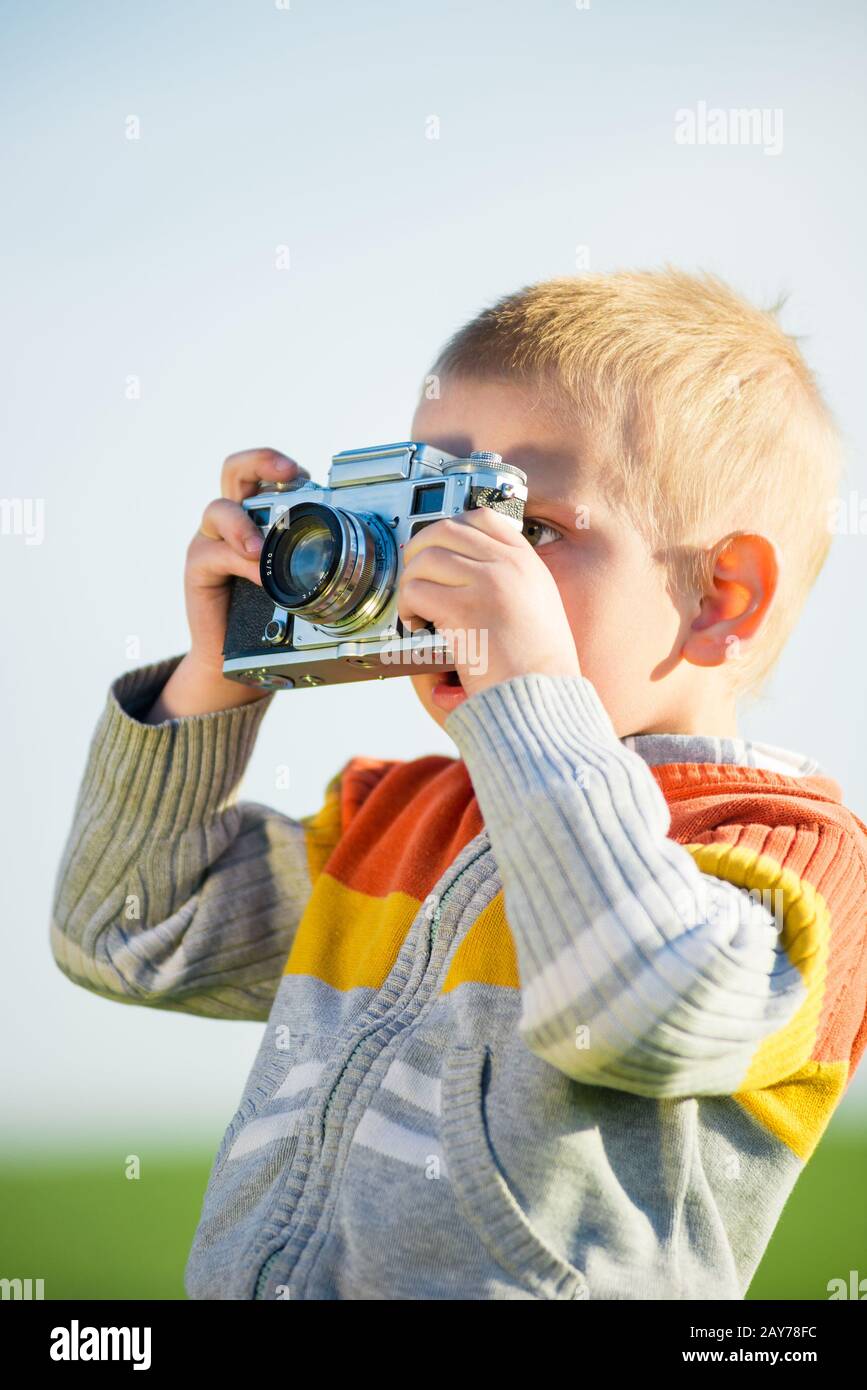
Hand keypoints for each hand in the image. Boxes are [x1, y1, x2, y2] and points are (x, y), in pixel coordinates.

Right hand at [142, 448, 310, 720]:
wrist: (237, 657)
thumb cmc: (272, 615)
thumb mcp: (300, 580)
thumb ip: (318, 559)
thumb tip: (369, 548)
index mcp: (260, 515)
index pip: (264, 473)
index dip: (280, 464)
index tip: (305, 473)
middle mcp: (234, 520)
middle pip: (235, 470)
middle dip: (262, 462)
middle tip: (289, 474)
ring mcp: (212, 541)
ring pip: (219, 510)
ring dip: (244, 525)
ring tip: (262, 549)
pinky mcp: (198, 567)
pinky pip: (215, 554)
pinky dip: (240, 563)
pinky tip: (258, 576)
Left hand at [397, 507, 580, 699]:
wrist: (545, 699)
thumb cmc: (539, 667)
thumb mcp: (538, 606)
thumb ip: (510, 580)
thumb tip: (463, 566)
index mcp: (528, 563)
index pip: (481, 518)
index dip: (449, 529)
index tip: (436, 550)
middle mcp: (509, 566)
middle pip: (445, 530)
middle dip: (419, 552)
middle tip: (415, 578)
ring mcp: (488, 584)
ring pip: (425, 559)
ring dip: (410, 583)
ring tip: (416, 609)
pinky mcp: (464, 610)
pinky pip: (417, 591)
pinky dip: (407, 607)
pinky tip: (417, 625)